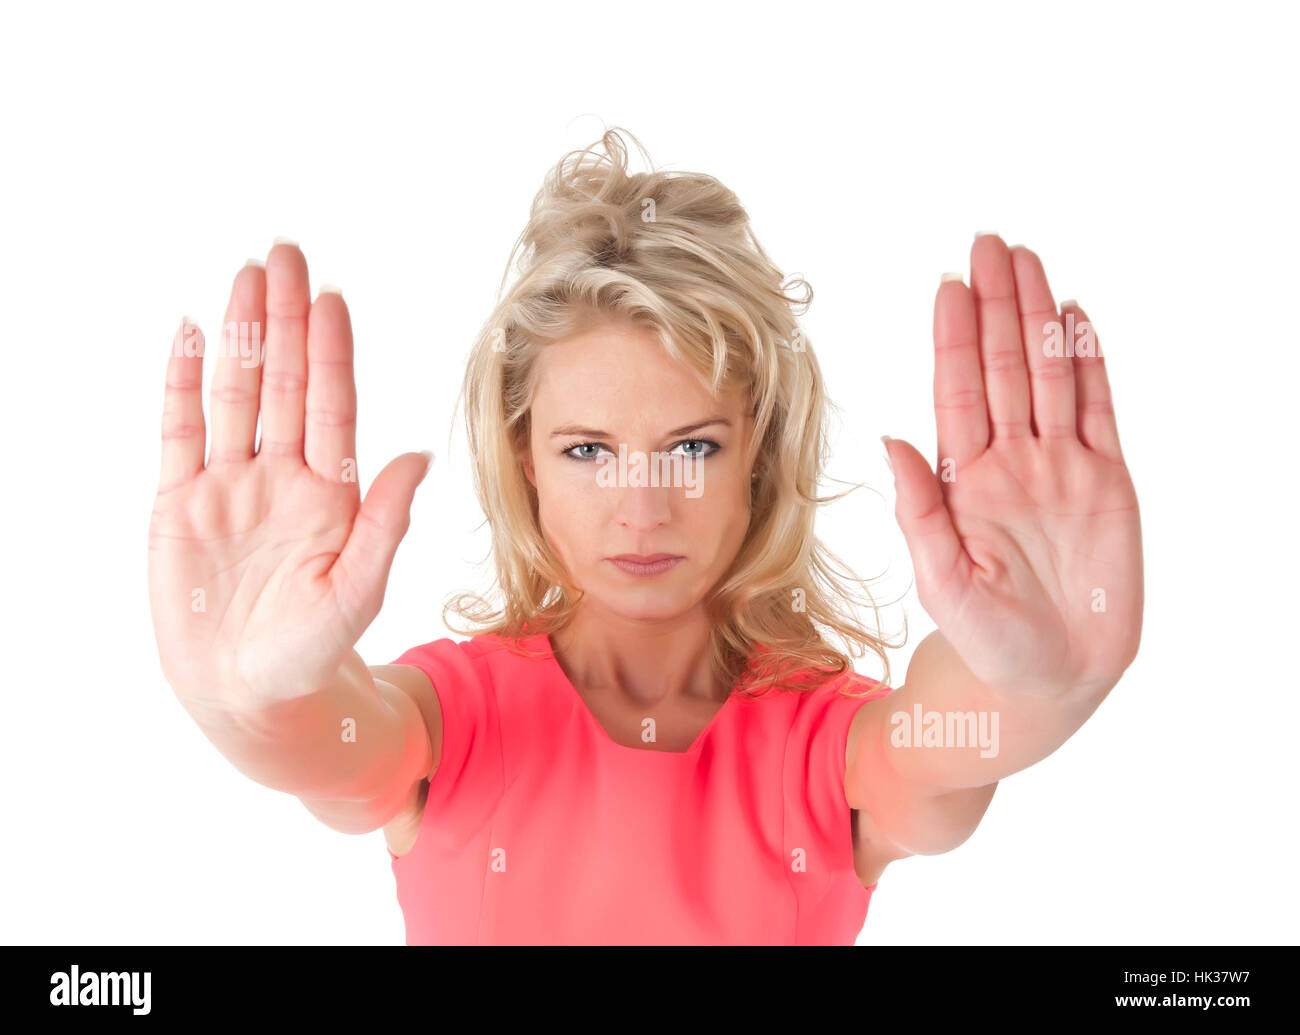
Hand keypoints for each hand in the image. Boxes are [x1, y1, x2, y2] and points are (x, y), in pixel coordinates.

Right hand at [147, 243, 431, 717]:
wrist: (251, 695)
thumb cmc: (313, 650)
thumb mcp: (358, 589)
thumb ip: (385, 523)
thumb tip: (419, 456)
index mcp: (330, 492)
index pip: (331, 406)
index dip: (330, 353)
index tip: (333, 298)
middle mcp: (281, 476)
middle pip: (282, 383)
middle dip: (285, 319)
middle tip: (288, 253)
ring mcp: (229, 486)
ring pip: (235, 395)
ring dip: (240, 335)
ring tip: (247, 275)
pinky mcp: (179, 504)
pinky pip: (179, 433)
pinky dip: (183, 385)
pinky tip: (193, 335)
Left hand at [882, 234, 1142, 698]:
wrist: (1049, 678)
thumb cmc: (985, 638)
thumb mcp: (943, 579)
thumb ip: (919, 511)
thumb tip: (890, 439)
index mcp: (965, 479)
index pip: (959, 392)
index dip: (955, 340)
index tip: (948, 286)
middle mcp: (1011, 460)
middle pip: (1004, 368)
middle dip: (996, 307)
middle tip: (987, 244)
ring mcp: (1060, 466)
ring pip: (1051, 376)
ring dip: (1039, 319)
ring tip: (1028, 262)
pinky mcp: (1107, 482)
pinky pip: (1099, 411)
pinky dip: (1091, 364)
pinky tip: (1077, 319)